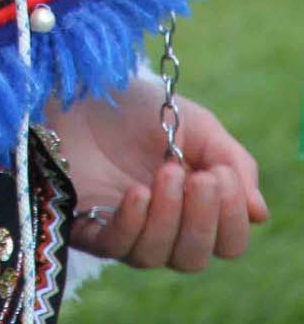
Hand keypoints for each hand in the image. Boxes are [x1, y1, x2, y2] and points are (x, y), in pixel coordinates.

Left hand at [46, 78, 266, 270]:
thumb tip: (259, 213)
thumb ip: (231, 161)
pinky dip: (133, 224)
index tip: (220, 176)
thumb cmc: (136, 104)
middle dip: (202, 222)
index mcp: (192, 204)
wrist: (80, 82)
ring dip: (168, 219)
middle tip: (197, 179)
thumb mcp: (194, 123)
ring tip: (165, 174)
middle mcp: (161, 225)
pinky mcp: (87, 224)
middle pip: (194, 257)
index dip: (230, 219)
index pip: (226, 241)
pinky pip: (116, 246)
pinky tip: (137, 193)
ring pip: (158, 257)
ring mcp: (124, 227)